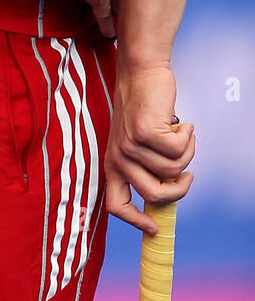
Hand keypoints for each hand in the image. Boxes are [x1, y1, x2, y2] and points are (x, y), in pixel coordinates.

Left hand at [105, 65, 194, 231]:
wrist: (140, 72)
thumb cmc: (143, 109)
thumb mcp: (136, 142)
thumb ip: (145, 167)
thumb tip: (168, 195)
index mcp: (112, 163)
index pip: (115, 205)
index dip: (135, 221)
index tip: (154, 227)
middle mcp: (117, 157)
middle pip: (155, 194)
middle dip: (179, 189)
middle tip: (188, 175)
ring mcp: (129, 145)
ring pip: (172, 171)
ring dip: (187, 154)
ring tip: (182, 135)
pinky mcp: (144, 132)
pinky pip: (179, 151)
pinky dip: (188, 138)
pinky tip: (183, 124)